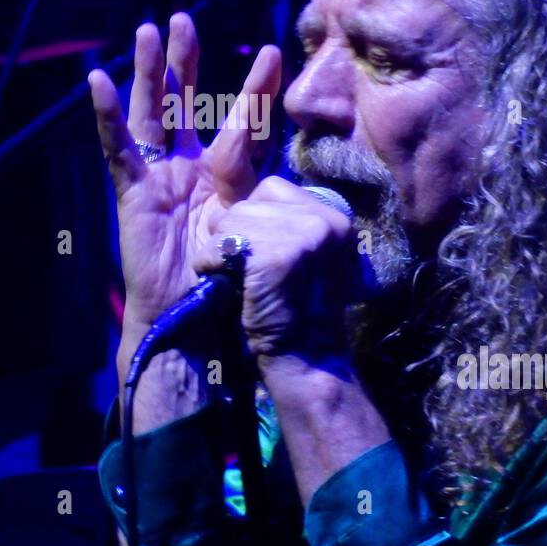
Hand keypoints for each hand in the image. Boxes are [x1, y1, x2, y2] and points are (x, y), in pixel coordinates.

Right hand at [88, 13, 281, 377]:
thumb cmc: (224, 278)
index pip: (238, 122)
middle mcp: (185, 166)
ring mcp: (157, 176)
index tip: (272, 51)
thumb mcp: (249, 223)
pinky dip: (108, 115)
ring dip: (148, 72)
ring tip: (148, 31)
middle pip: (182, 102)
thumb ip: (258, 190)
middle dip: (182, 61)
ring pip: (151, 113)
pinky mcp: (133, 192)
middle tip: (183, 18)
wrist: (191, 318)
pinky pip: (119, 149)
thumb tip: (292, 171)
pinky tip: (98, 80)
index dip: (253, 90)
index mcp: (220, 173)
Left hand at [192, 176, 359, 366]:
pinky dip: (212, 266)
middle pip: (246, 204)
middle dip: (235, 236)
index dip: (253, 219)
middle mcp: (323, 220)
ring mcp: (303, 235)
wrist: (306, 358)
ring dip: (222, 254)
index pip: (271, 187)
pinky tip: (231, 288)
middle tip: (252, 273)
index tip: (261, 255)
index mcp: (334, 215)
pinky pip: (220, 246)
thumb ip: (284, 223)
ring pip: (229, 222)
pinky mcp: (276, 257)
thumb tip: (235, 200)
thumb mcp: (304, 255)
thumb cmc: (297, 310)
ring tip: (242, 282)